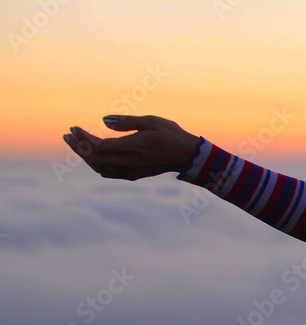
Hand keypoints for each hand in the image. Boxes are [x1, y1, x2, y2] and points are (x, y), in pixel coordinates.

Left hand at [63, 115, 200, 180]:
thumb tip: (103, 121)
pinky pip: (108, 172)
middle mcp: (129, 162)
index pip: (98, 146)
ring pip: (99, 168)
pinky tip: (94, 156)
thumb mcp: (151, 121)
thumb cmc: (171, 135)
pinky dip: (96, 164)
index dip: (83, 138)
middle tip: (68, 135)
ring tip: (77, 144)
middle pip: (94, 159)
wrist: (188, 156)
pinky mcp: (134, 175)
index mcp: (132, 148)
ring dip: (86, 157)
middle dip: (78, 147)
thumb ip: (126, 122)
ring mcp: (131, 171)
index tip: (74, 128)